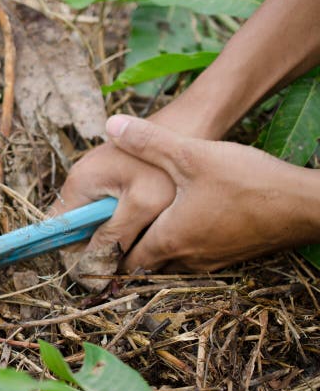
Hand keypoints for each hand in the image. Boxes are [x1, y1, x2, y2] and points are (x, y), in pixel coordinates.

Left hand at [105, 114, 319, 270]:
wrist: (304, 205)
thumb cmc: (248, 182)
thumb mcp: (191, 155)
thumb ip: (149, 141)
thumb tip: (111, 125)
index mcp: (169, 239)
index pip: (125, 260)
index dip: (106, 252)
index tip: (92, 241)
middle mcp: (187, 257)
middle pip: (145, 265)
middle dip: (127, 251)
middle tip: (113, 230)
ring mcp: (212, 260)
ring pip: (170, 262)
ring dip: (155, 248)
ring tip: (143, 224)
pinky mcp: (232, 255)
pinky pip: (195, 257)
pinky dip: (182, 245)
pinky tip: (185, 221)